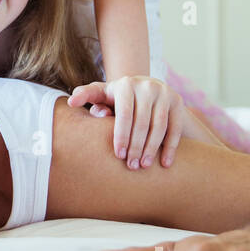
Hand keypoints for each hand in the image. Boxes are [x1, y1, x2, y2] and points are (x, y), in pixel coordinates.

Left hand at [68, 76, 184, 168]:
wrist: (146, 88)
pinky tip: (165, 163)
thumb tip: (71, 102)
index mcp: (125, 85)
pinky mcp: (178, 101)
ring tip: (145, 166)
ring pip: (160, 126)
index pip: (125, 114)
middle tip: (131, 166)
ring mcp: (164, 93)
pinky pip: (176, 127)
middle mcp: (147, 86)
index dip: (121, 136)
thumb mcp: (102, 94)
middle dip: (136, 146)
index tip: (118, 156)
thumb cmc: (117, 98)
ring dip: (152, 148)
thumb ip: (88, 97)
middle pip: (142, 122)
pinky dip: (171, 147)